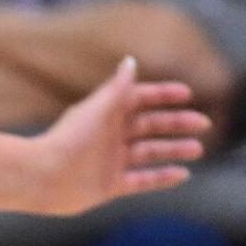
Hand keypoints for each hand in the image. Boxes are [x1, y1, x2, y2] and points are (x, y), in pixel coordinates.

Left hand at [30, 57, 208, 215]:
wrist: (41, 177)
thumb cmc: (67, 140)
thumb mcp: (96, 110)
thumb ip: (116, 89)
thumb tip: (131, 60)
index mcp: (104, 114)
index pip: (138, 99)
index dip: (161, 95)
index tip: (186, 93)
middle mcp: (109, 136)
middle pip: (149, 126)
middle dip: (175, 123)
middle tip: (203, 123)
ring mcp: (110, 160)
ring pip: (149, 152)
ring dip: (173, 149)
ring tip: (198, 148)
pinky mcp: (110, 184)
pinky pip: (142, 180)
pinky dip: (162, 177)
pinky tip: (183, 173)